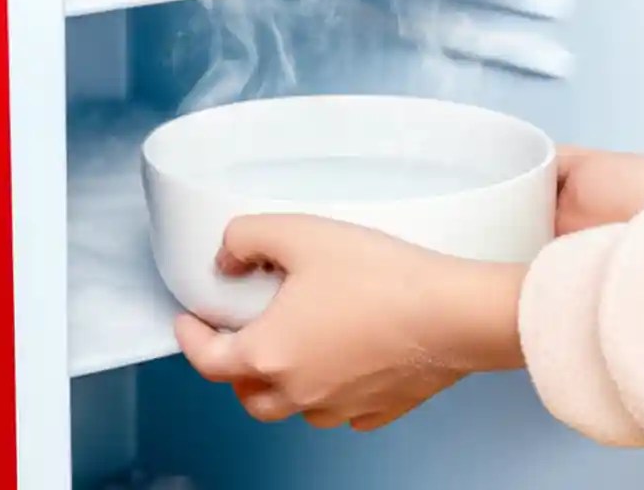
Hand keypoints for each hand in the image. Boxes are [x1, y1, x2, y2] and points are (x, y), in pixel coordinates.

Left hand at [174, 215, 527, 431]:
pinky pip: (344, 409)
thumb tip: (228, 254)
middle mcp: (299, 391)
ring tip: (294, 347)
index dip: (190, 338)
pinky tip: (344, 362)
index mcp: (269, 354)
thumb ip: (247, 236)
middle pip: (248, 395)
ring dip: (283, 384)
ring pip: (295, 407)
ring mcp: (341, 405)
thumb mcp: (300, 233)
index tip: (190, 322)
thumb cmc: (383, 278)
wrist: (453, 313)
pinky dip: (333, 391)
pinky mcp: (381, 407)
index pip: (207, 359)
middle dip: (235, 369)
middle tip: (240, 338)